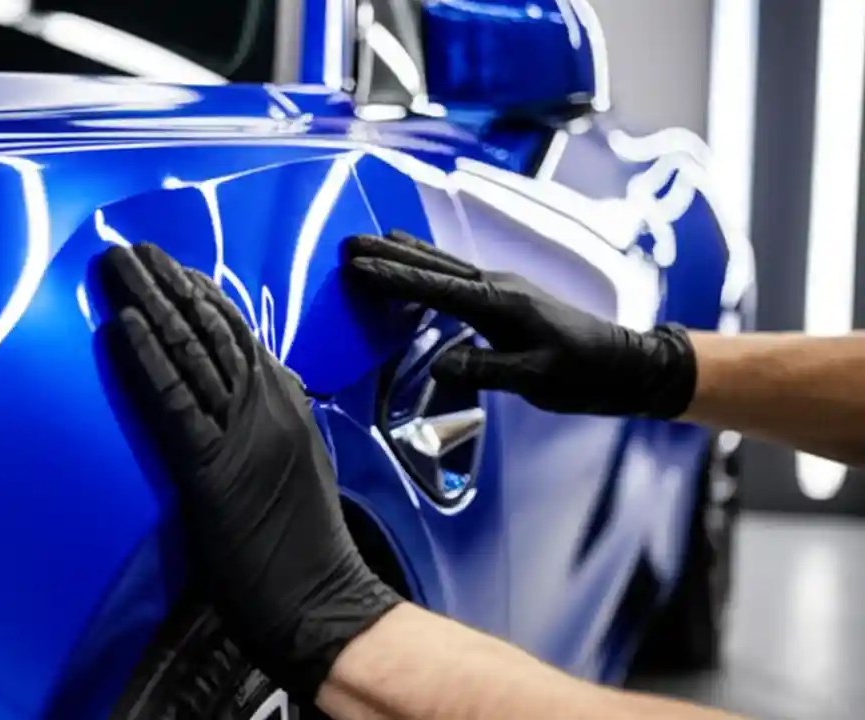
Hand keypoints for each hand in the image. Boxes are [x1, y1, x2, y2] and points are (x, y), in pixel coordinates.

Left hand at [96, 244, 400, 700]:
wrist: (323, 600)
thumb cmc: (307, 546)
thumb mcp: (296, 468)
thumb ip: (272, 428)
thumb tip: (249, 401)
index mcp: (288, 402)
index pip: (239, 332)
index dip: (201, 295)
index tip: (172, 267)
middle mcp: (268, 403)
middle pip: (210, 328)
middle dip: (168, 282)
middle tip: (133, 247)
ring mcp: (242, 431)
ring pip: (190, 350)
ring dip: (150, 302)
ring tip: (119, 265)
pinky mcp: (212, 466)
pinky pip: (174, 400)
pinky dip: (148, 359)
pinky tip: (125, 326)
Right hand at [345, 231, 696, 418]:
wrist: (626, 363)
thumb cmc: (582, 375)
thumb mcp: (535, 379)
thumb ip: (486, 370)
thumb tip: (439, 362)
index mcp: (500, 304)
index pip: (436, 289)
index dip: (395, 278)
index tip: (357, 266)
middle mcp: (497, 286)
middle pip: (434, 266)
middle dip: (390, 254)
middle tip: (348, 242)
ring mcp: (502, 287)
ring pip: (445, 264)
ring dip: (407, 253)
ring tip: (374, 240)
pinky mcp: (506, 296)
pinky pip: (456, 274)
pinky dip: (429, 264)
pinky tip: (419, 262)